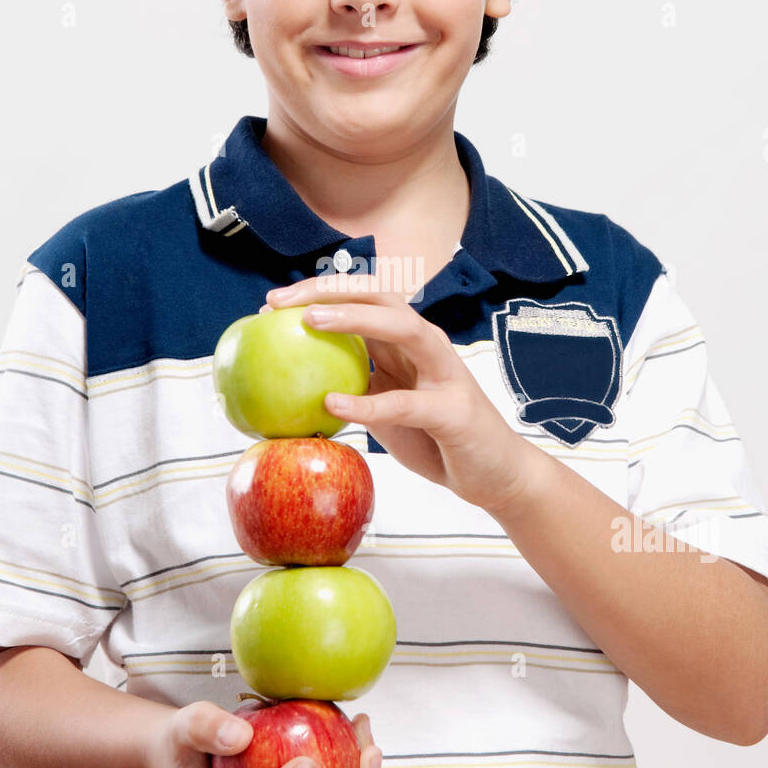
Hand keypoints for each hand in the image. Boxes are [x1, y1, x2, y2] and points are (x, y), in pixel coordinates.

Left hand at [261, 273, 537, 515]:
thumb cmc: (436, 439)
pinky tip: (333, 404)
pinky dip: (368, 401)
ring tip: (311, 323)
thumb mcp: (387, 408)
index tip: (272, 303)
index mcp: (408, 342)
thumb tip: (294, 384)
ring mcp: (445, 374)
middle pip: (380, 296)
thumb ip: (356, 386)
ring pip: (402, 329)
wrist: (495, 476)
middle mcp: (428, 346)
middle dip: (330, 290)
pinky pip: (406, 402)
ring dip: (356, 319)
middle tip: (280, 302)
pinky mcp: (454, 411)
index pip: (364, 298)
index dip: (319, 291)